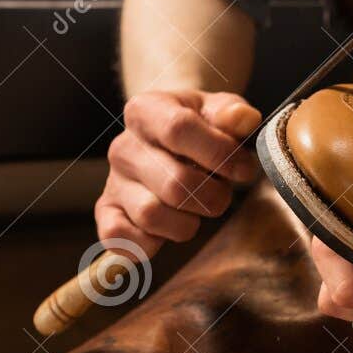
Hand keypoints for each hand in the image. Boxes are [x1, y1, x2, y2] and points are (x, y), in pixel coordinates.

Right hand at [97, 90, 260, 256]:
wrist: (169, 139)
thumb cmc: (200, 126)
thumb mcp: (219, 110)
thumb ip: (233, 113)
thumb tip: (245, 119)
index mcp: (146, 111)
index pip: (179, 129)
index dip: (219, 153)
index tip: (243, 168)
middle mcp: (123, 146)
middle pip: (173, 183)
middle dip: (213, 196)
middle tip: (223, 192)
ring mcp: (114, 181)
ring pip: (151, 215)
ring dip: (188, 223)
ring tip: (198, 209)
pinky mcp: (107, 213)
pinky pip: (121, 239)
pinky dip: (151, 243)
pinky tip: (171, 225)